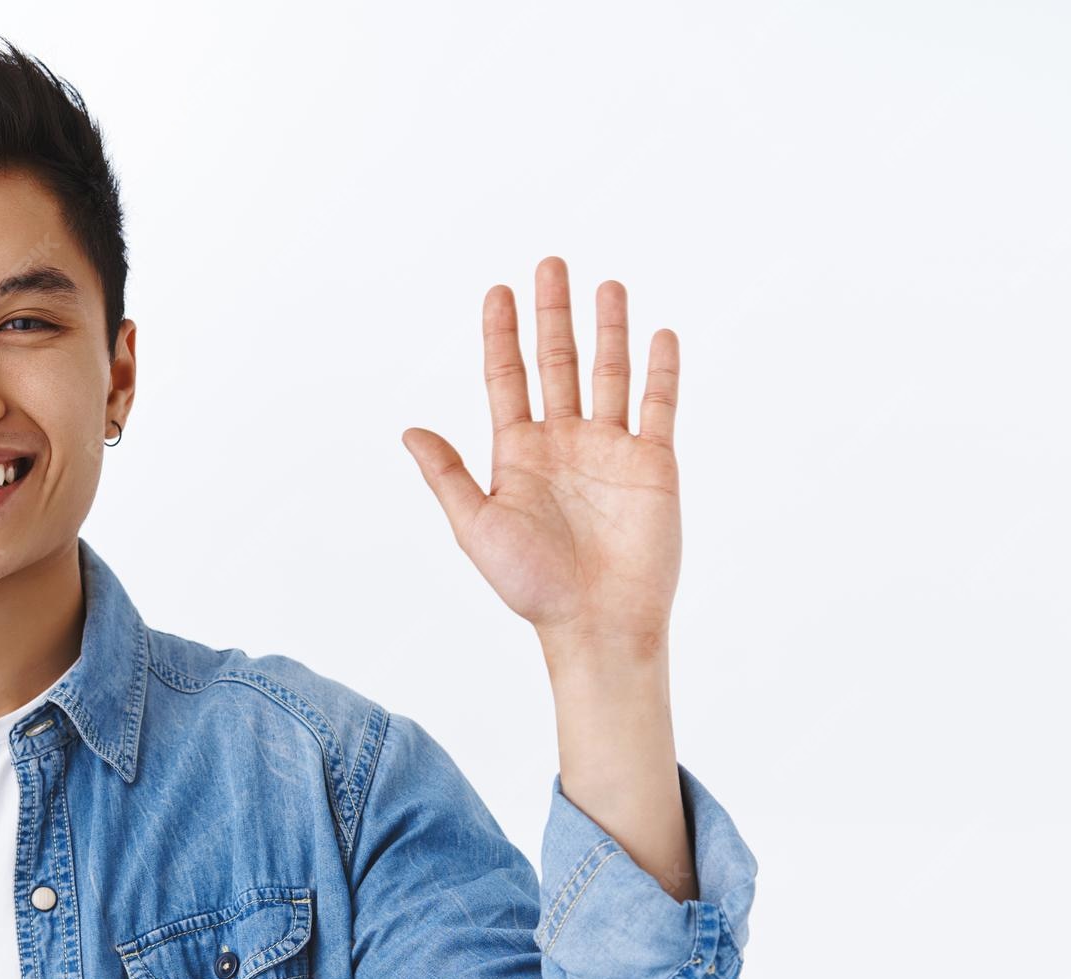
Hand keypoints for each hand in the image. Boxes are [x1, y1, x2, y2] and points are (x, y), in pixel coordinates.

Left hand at [401, 256, 682, 656]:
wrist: (598, 622)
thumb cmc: (532, 586)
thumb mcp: (477, 528)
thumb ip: (448, 475)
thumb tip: (409, 429)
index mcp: (518, 454)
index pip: (508, 377)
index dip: (502, 334)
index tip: (498, 290)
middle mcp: (564, 443)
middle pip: (557, 362)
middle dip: (553, 314)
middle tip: (550, 263)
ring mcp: (611, 450)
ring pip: (609, 374)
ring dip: (608, 329)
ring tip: (607, 284)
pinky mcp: (654, 464)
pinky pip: (659, 405)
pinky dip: (661, 369)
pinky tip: (660, 334)